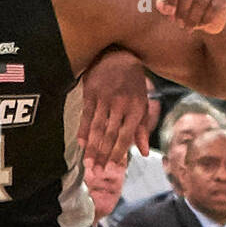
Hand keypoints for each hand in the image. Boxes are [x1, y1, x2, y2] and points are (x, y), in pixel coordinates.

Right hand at [77, 47, 150, 169]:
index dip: (117, 153)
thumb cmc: (132, 82)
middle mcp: (121, 105)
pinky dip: (84, 131)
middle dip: (103, 155)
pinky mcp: (91, 93)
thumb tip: (144, 152)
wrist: (118, 54)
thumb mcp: (142, 103)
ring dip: (92, 147)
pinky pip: (86, 115)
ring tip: (88, 163)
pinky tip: (82, 144)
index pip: (125, 136)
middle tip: (96, 172)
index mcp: (136, 108)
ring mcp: (105, 98)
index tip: (111, 167)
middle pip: (110, 135)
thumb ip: (141, 129)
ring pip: (97, 128)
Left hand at [156, 0, 225, 34]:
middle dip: (182, 11)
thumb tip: (163, 7)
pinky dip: (205, 19)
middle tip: (179, 24)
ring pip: (201, 1)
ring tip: (187, 27)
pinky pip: (214, 7)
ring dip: (193, 18)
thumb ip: (164, 5)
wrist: (207, 17)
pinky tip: (200, 25)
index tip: (170, 13)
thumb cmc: (185, 8)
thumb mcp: (172, 6)